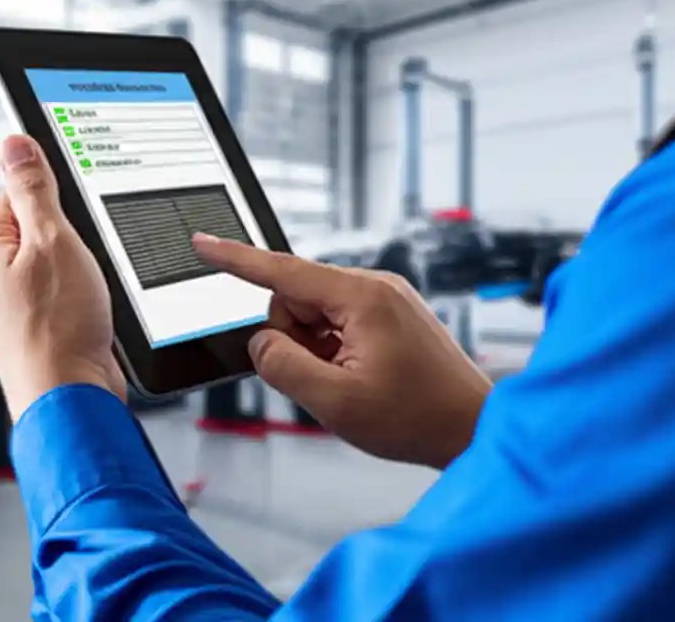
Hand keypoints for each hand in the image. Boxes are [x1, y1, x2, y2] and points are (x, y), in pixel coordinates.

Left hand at [0, 135, 125, 420]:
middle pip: (41, 229)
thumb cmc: (59, 329)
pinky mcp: (41, 326)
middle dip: (74, 237)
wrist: (72, 399)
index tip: (81, 210)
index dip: (57, 200)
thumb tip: (15, 142)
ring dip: (83, 269)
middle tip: (87, 257)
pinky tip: (94, 309)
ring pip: (59, 262)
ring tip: (89, 290)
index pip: (19, 195)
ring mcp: (16, 305)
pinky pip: (66, 292)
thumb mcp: (53, 242)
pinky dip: (86, 294)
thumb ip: (34, 190)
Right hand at [193, 235, 491, 468]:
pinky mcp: (392, 314)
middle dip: (293, 338)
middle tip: (323, 379)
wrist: (471, 430)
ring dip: (315, 349)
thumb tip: (262, 343)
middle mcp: (376, 286)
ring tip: (349, 382)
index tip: (203, 243)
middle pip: (296, 297)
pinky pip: (339, 322)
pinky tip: (359, 377)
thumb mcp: (335, 402)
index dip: (235, 259)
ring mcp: (387, 299)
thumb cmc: (417, 418)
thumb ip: (283, 366)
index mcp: (362, 297)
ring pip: (316, 313)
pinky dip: (334, 350)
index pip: (282, 271)